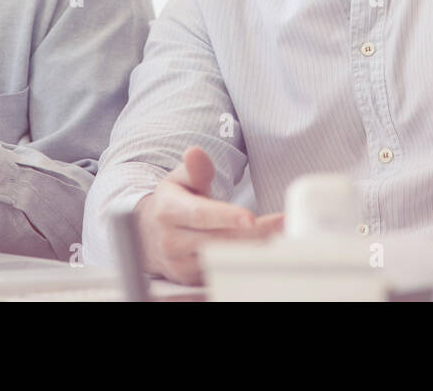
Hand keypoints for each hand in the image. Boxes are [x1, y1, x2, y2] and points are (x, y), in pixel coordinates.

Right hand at [133, 146, 283, 284]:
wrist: (150, 235)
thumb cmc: (173, 203)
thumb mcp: (179, 180)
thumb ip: (195, 169)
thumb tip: (195, 152)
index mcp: (168, 211)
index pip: (200, 215)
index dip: (225, 217)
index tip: (250, 217)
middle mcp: (172, 241)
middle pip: (218, 240)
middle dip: (254, 233)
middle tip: (282, 223)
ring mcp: (181, 265)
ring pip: (223, 260)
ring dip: (255, 249)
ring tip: (281, 235)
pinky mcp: (192, 281)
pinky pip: (223, 274)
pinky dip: (246, 264)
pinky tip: (266, 251)